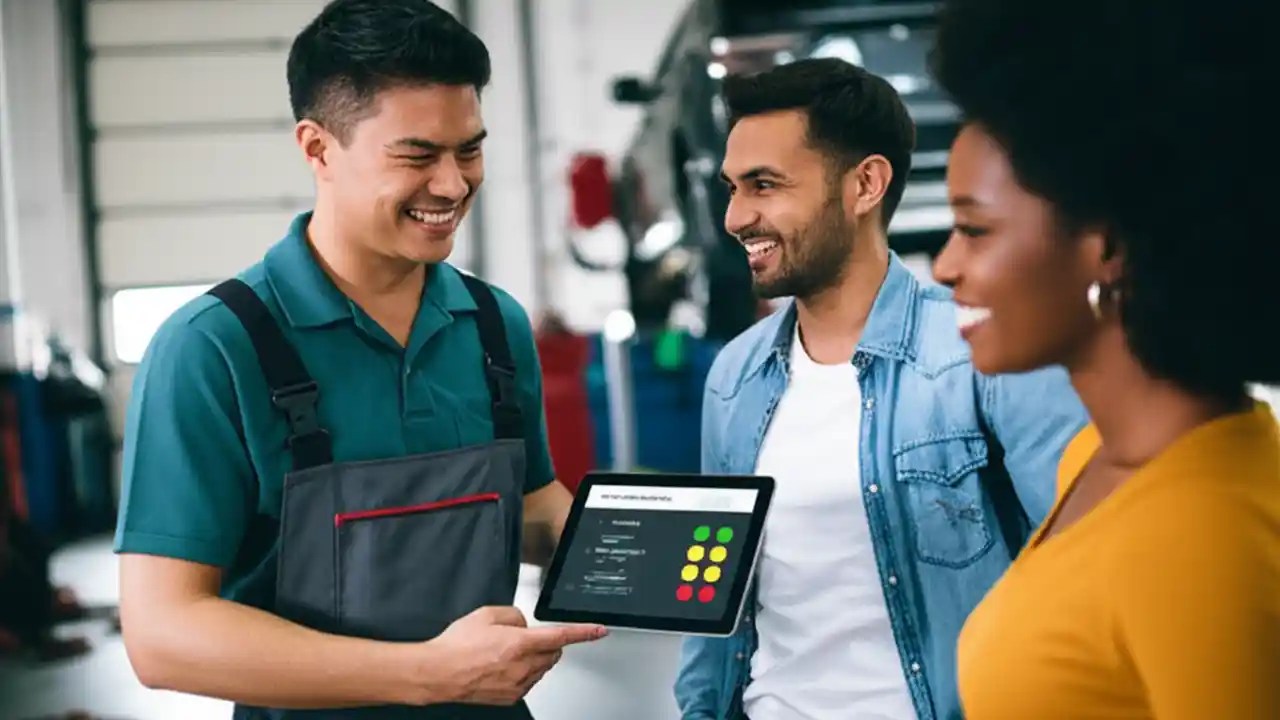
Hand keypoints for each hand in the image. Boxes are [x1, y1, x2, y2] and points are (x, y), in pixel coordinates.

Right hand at [416, 606, 605, 705]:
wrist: (439, 673)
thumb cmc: (457, 645)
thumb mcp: (487, 615)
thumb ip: (514, 615)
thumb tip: (524, 624)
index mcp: (520, 643)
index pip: (561, 636)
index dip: (583, 633)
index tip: (599, 631)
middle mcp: (523, 666)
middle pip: (553, 654)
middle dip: (548, 644)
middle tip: (526, 638)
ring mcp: (518, 684)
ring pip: (542, 668)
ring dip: (535, 658)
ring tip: (505, 653)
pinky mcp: (511, 697)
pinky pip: (529, 681)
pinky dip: (524, 672)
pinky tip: (502, 667)